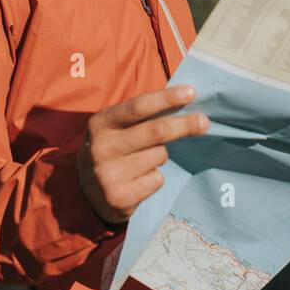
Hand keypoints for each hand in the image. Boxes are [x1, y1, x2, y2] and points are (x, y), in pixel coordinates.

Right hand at [76, 85, 208, 225]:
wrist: (84, 194)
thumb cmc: (110, 150)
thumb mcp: (114, 128)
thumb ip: (141, 116)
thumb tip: (183, 100)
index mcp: (100, 123)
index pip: (138, 106)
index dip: (167, 98)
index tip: (191, 93)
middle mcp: (101, 147)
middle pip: (156, 131)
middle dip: (184, 125)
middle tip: (204, 122)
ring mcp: (108, 174)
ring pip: (159, 157)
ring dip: (160, 156)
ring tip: (141, 161)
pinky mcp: (118, 197)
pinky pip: (156, 180)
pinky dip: (155, 178)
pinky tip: (138, 180)